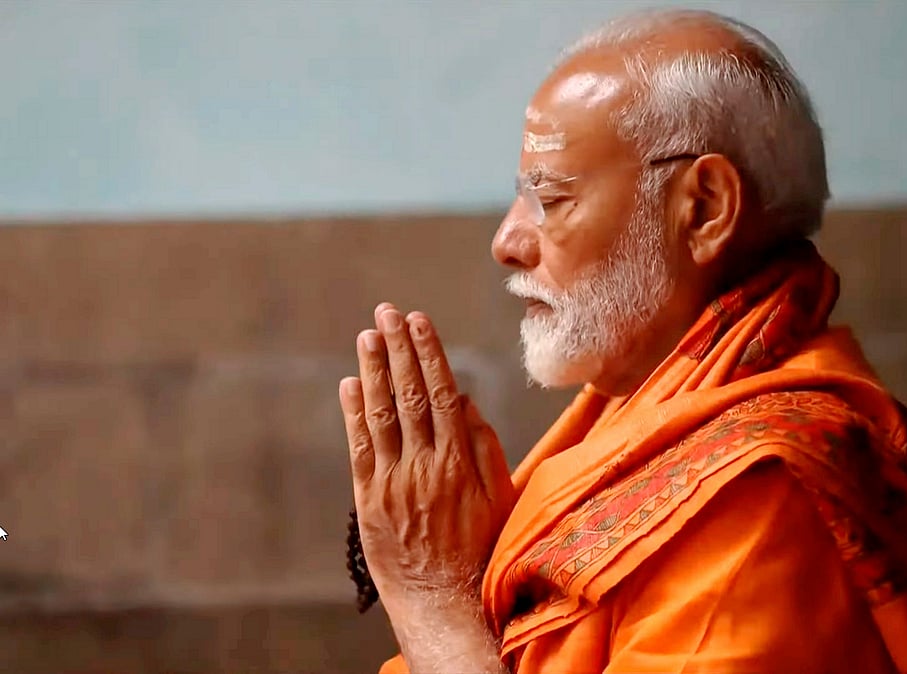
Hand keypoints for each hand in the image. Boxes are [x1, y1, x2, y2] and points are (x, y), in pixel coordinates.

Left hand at [339, 303, 514, 603]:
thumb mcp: (500, 498)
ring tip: (368, 335)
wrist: (443, 598)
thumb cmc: (480, 547)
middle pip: (408, 394)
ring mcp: (392, 482)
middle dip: (398, 349)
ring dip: (373, 371)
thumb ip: (484, 446)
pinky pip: (359, 449)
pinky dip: (353, 414)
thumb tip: (462, 399)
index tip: (420, 320)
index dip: (429, 353)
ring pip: (381, 415)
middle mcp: (423, 465)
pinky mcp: (368, 500)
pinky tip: (350, 383)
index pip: (440, 392)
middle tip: (387, 311)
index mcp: (458, 461)